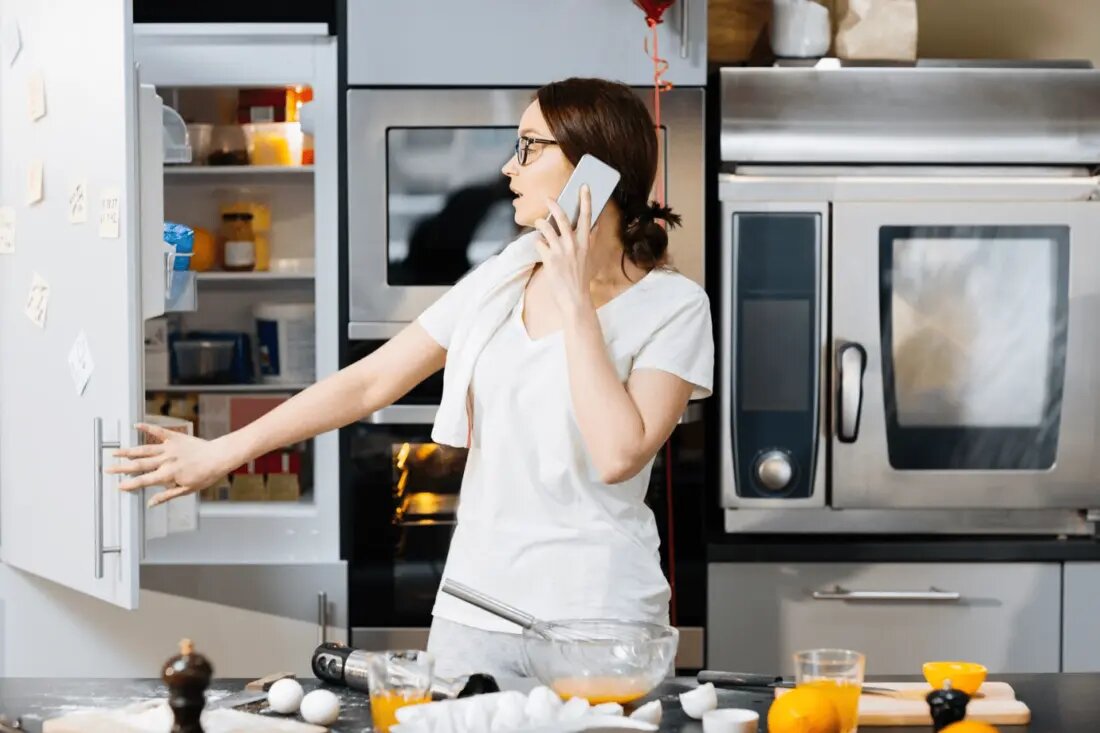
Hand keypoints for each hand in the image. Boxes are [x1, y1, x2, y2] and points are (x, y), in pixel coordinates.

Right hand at [106, 422, 239, 506]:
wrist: (219, 456)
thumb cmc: (206, 475)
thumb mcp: (187, 490)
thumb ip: (167, 495)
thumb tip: (151, 503)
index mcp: (168, 474)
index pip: (144, 481)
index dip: (130, 484)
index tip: (119, 485)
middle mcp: (166, 460)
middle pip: (139, 464)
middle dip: (122, 467)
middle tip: (108, 468)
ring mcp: (169, 447)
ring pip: (144, 449)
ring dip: (128, 451)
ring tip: (115, 452)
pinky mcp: (175, 437)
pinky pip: (158, 431)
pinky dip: (147, 427)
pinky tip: (136, 425)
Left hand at [532, 184, 593, 315]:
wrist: (575, 297)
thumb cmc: (581, 278)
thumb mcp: (588, 257)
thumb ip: (588, 240)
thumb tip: (593, 225)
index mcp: (585, 242)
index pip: (586, 217)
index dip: (585, 200)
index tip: (583, 187)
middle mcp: (574, 244)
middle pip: (562, 218)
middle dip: (554, 205)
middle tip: (547, 198)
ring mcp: (561, 251)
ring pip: (546, 228)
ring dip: (541, 223)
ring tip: (539, 223)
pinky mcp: (550, 259)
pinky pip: (539, 243)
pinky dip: (538, 243)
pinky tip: (541, 247)